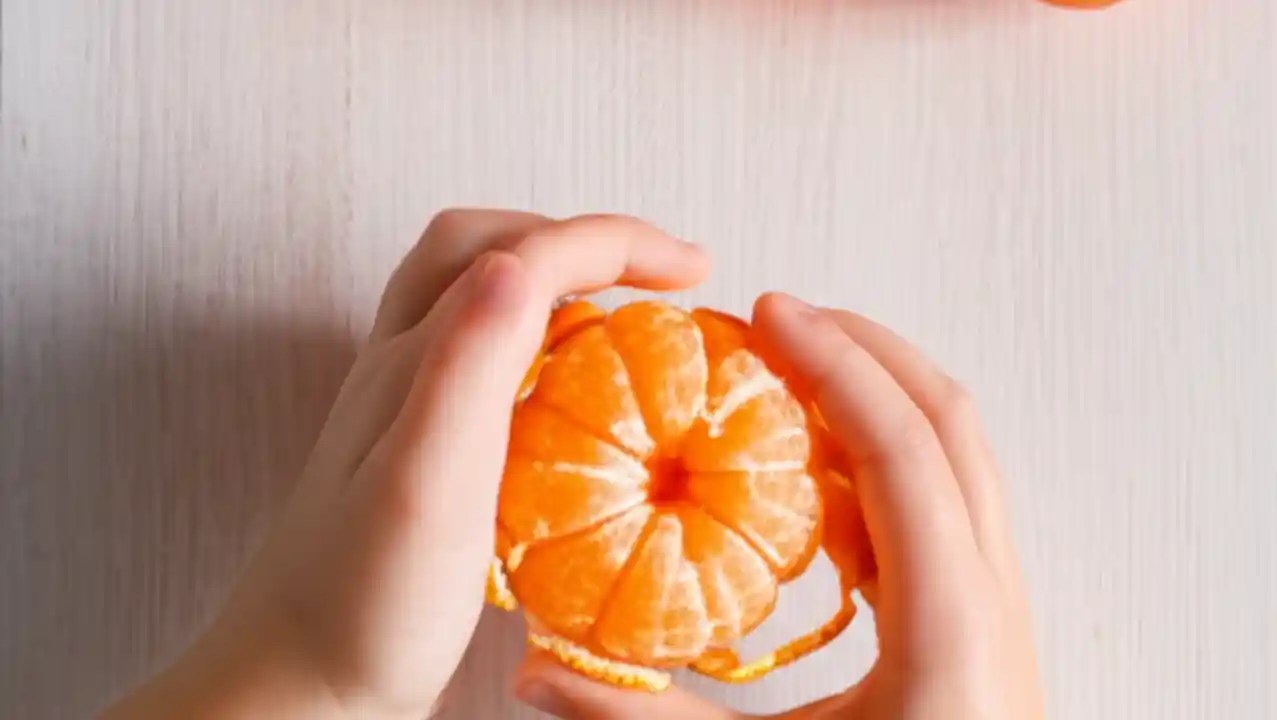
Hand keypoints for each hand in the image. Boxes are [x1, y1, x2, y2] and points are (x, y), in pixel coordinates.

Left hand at [104, 210, 708, 719]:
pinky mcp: (417, 448)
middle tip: (657, 270)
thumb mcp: (423, 483)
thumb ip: (464, 366)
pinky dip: (542, 340)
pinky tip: (572, 392)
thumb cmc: (362, 603)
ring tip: (623, 309)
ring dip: (557, 276)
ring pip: (477, 293)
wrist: (299, 681)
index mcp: (414, 363)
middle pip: (486, 244)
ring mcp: (404, 405)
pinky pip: (482, 354)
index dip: (613, 241)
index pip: (524, 253)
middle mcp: (403, 366)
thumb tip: (518, 261)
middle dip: (582, 238)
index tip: (689, 268)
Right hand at [514, 293, 1043, 718]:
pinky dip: (888, 457)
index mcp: (951, 625)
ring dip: (883, 396)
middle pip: (950, 423)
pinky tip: (821, 475)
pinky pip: (947, 503)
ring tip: (797, 373)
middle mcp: (992, 600)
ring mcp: (999, 610)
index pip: (901, 448)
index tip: (768, 312)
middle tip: (780, 318)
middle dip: (866, 350)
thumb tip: (535, 673)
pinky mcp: (984, 627)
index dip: (833, 364)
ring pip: (960, 457)